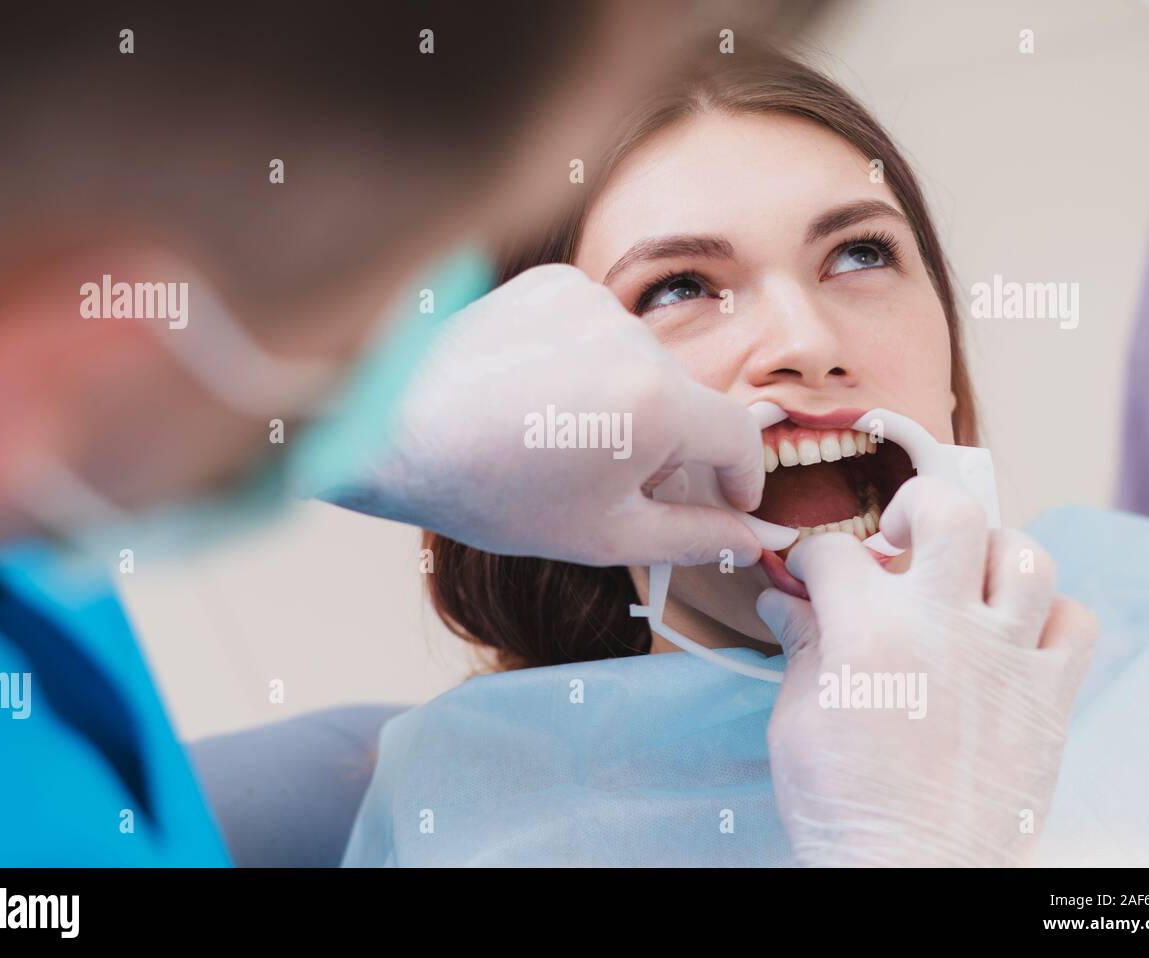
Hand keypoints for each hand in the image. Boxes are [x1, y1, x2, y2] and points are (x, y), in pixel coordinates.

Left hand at [332, 263, 765, 566]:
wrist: (394, 430)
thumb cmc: (493, 492)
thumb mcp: (603, 535)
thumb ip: (693, 538)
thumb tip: (754, 540)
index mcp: (654, 404)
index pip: (740, 436)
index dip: (743, 478)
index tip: (732, 502)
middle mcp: (633, 337)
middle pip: (688, 400)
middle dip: (670, 446)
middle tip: (613, 482)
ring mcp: (592, 300)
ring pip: (643, 363)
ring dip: (627, 400)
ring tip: (560, 434)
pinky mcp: (555, 281)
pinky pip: (600, 329)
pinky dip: (588, 361)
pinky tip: (541, 392)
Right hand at [756, 476, 1096, 865]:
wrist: (909, 873)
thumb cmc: (842, 805)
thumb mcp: (796, 722)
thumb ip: (800, 648)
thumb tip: (786, 602)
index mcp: (869, 632)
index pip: (833, 553)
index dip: (811, 557)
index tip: (810, 575)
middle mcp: (945, 628)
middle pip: (951, 513)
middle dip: (916, 508)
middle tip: (898, 538)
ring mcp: (1006, 658)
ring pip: (1026, 555)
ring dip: (990, 555)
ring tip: (965, 579)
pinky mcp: (1048, 696)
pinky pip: (1075, 623)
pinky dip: (1050, 615)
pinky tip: (1015, 632)